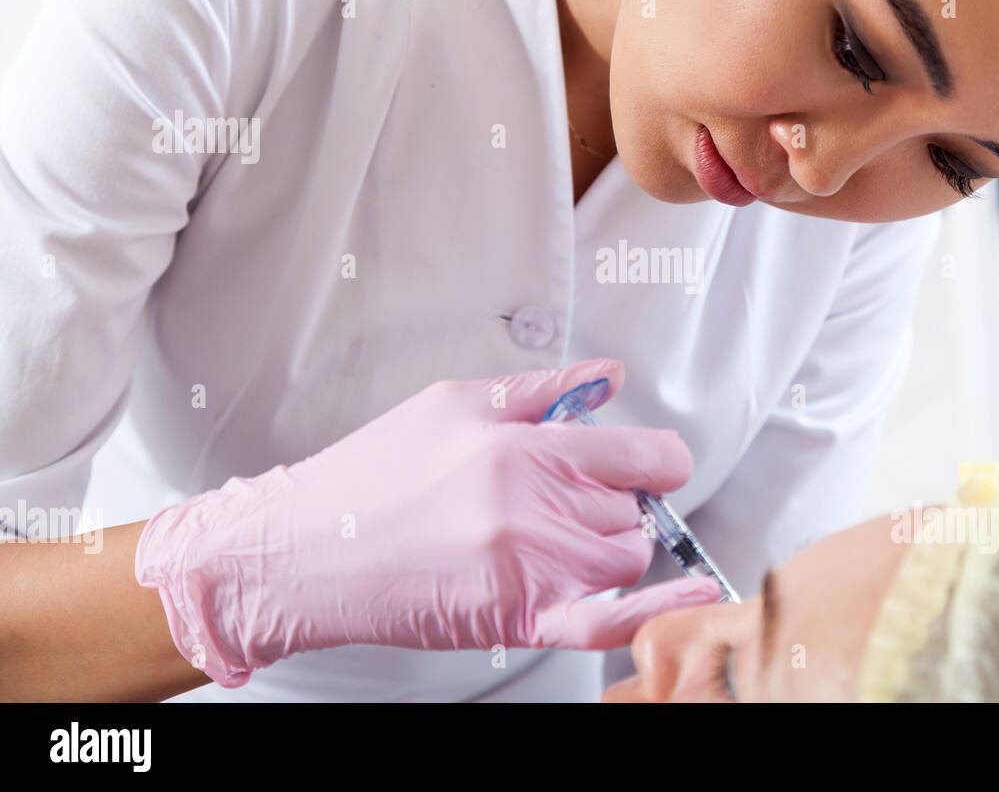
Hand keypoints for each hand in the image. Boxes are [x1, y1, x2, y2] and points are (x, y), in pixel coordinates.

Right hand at [134, 358, 720, 686]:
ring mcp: (529, 565)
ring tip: (556, 539)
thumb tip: (607, 376)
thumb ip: (542, 391)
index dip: (657, 462)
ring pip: (624, 559)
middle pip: (633, 511)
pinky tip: (694, 595)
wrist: (303, 552)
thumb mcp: (452, 402)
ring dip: (608, 551)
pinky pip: (608, 623)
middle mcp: (535, 504)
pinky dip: (657, 612)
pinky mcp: (515, 618)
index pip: (645, 454)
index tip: (650, 467)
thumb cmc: (371, 474)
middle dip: (613, 506)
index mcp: (525, 445)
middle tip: (566, 504)